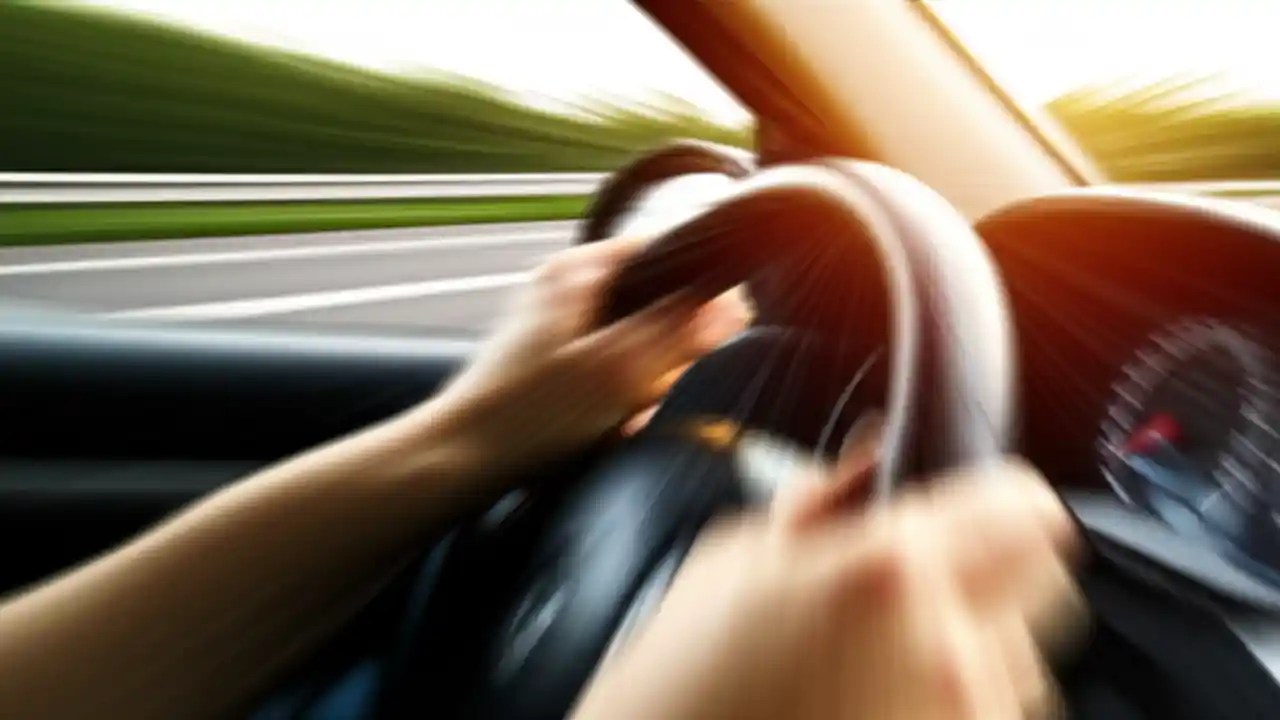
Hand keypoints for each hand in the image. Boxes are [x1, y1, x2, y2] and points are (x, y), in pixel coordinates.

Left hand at [419, 235, 749, 482]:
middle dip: (662, 358)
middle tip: (645, 393)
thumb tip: (734, 305)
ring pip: (636, 348)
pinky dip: (615, 404)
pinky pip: (610, 376)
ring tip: (617, 419)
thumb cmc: (525, 417)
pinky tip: (603, 431)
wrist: (460, 462)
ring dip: (640, 388)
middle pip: (655, 306)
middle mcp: (566, 287)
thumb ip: (682, 332)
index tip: (714, 333)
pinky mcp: (552, 363)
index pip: (666, 251)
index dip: (701, 292)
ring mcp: (557, 325)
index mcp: (578, 270)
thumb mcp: (620, 372)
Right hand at [572, 455, 1086, 719]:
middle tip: (938, 579)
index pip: (1028, 508)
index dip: (1004, 496)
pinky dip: (958, 698)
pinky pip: (995, 709)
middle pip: (1050, 577)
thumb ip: (827, 499)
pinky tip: (889, 698)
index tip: (985, 502)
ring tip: (893, 656)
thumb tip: (874, 452)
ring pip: (1026, 653)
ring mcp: (962, 718)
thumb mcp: (739, 555)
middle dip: (1001, 567)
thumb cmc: (686, 675)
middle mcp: (946, 650)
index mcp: (889, 569)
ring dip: (978, 643)